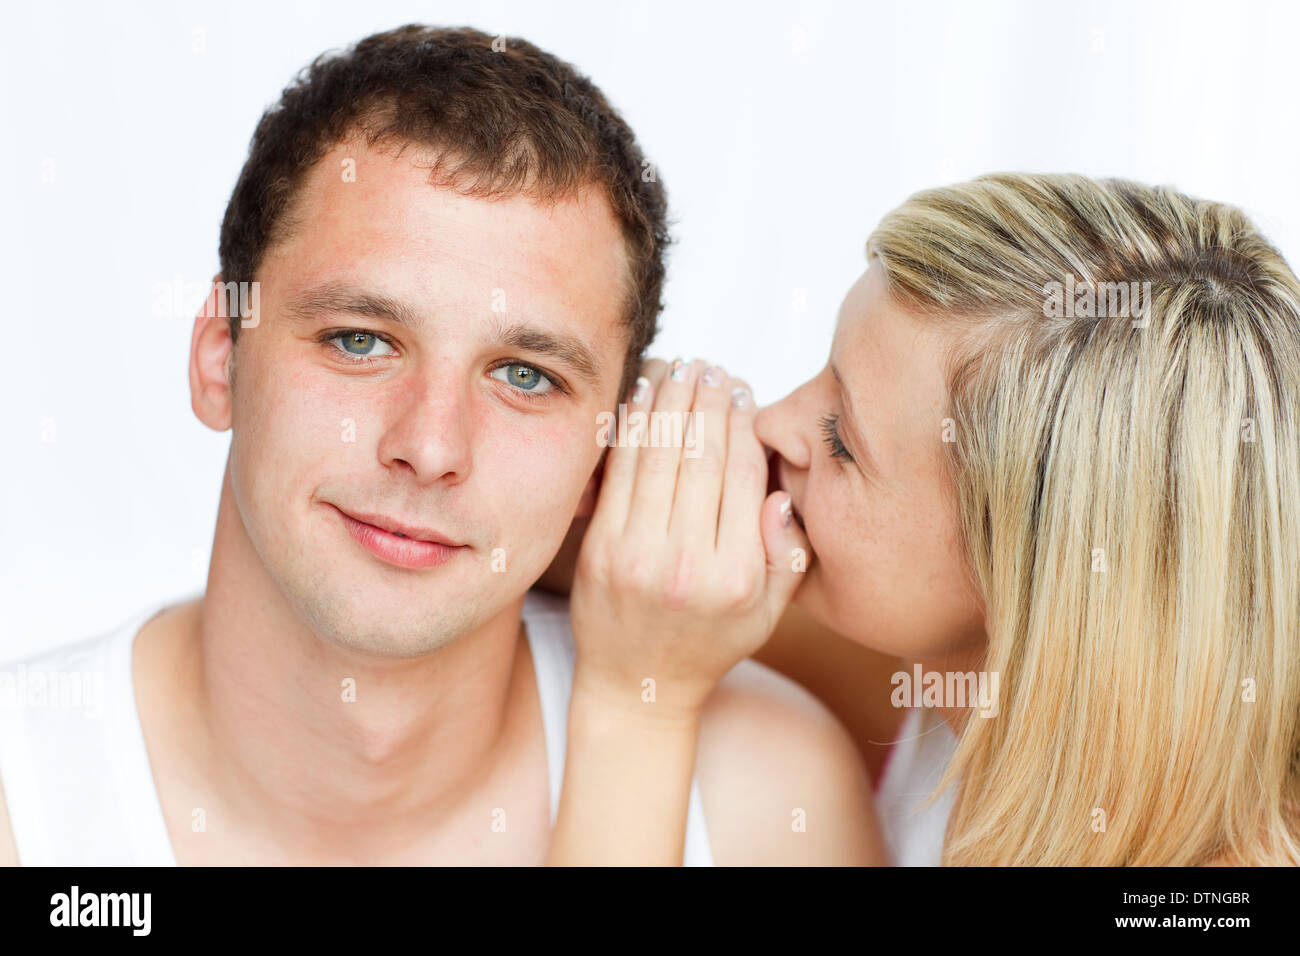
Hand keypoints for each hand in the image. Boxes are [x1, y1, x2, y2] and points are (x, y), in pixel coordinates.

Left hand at [569, 357, 812, 720]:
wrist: (639, 687)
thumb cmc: (710, 644)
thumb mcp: (769, 613)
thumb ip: (787, 554)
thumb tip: (778, 492)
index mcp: (737, 576)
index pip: (744, 474)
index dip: (743, 423)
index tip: (743, 391)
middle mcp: (688, 565)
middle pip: (701, 455)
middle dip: (707, 399)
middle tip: (711, 365)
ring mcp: (637, 556)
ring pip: (658, 455)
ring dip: (669, 400)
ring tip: (681, 366)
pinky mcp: (599, 550)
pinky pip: (620, 473)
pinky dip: (631, 428)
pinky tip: (642, 397)